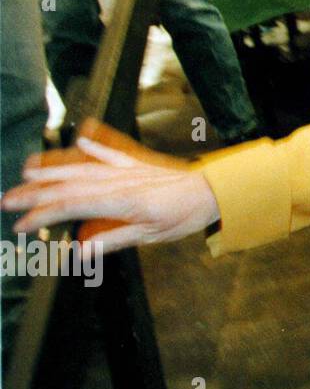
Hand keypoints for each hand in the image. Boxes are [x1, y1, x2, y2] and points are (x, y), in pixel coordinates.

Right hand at [2, 120, 220, 253]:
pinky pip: (109, 149)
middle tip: (7, 200)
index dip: (41, 215)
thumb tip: (80, 251)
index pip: (71, 206)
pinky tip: (80, 137)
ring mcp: (126, 167)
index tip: (21, 225)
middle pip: (68, 184)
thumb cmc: (183, 214)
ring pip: (82, 166)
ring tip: (26, 169)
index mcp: (120, 199)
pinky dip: (93, 143)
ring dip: (53, 167)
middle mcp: (119, 179)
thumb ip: (112, 240)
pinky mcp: (135, 161)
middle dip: (34, 192)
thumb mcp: (150, 235)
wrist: (211, 191)